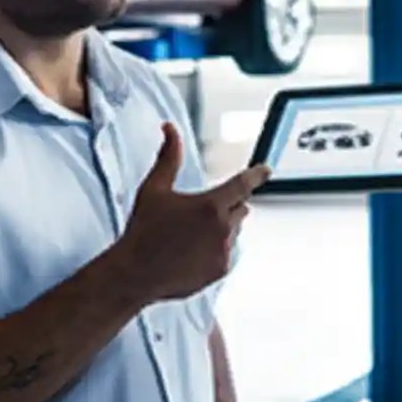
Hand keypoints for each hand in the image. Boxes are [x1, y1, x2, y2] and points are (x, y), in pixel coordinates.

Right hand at [115, 123, 269, 301]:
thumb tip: (170, 128)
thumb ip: (169, 157)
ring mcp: (223, 251)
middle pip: (240, 208)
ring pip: (233, 231)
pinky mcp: (219, 270)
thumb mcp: (154, 188)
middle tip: (201, 210)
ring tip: (189, 234)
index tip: (266, 169)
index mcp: (210, 205)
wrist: (136, 273)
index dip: (256, 175)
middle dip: (228, 204)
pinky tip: (190, 252)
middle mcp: (222, 228)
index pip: (243, 184)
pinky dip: (215, 249)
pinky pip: (226, 252)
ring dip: (221, 227)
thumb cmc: (143, 229)